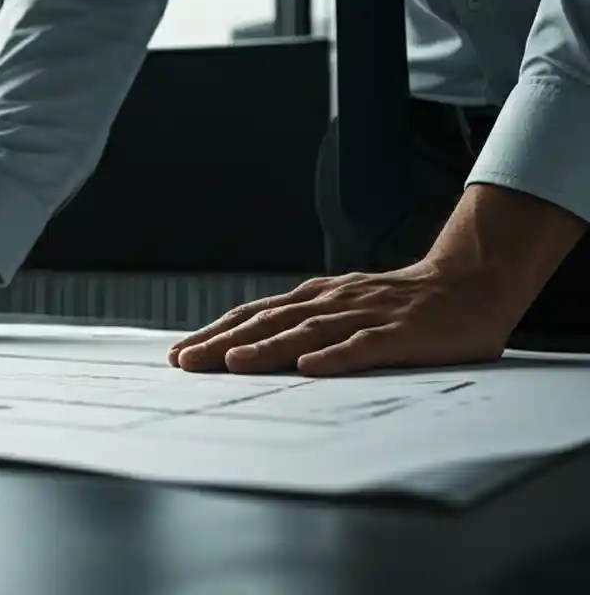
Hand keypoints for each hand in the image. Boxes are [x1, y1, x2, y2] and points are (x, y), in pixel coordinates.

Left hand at [169, 184, 585, 376]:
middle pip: (268, 322)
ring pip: (307, 331)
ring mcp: (365, 315)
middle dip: (223, 342)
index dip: (215, 333)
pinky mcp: (401, 333)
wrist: (471, 282)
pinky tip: (311, 368)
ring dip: (267, 348)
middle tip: (185, 363)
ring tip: (232, 364)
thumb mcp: (345, 308)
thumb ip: (305, 324)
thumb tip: (251, 347)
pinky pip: (364, 346)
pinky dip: (335, 356)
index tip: (179, 353)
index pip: (254, 314)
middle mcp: (332, 301)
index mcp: (316, 298)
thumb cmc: (403, 304)